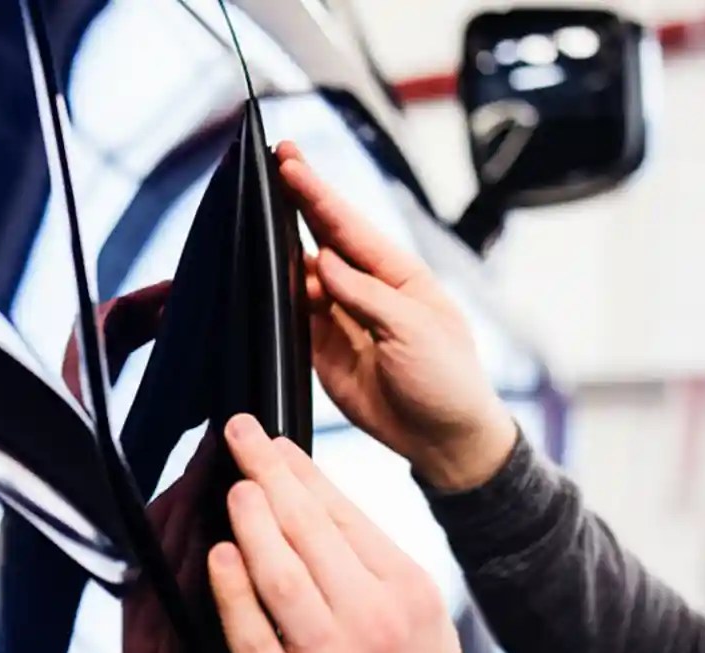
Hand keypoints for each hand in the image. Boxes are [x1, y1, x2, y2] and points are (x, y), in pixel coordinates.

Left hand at [208, 414, 472, 652]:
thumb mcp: (422, 623)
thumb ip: (376, 567)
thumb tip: (314, 502)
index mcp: (409, 592)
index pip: (344, 514)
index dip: (300, 470)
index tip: (272, 441)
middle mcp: (374, 622)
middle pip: (310, 531)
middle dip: (269, 473)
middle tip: (240, 435)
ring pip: (280, 575)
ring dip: (251, 522)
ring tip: (234, 487)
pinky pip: (252, 638)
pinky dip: (232, 592)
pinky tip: (220, 556)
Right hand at [277, 141, 516, 490]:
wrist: (444, 439)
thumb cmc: (448, 380)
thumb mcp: (415, 332)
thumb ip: (367, 296)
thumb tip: (322, 261)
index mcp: (399, 275)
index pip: (350, 227)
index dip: (318, 194)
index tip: (290, 162)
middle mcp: (367, 289)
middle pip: (324, 237)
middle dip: (299, 201)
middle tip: (274, 161)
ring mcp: (343, 317)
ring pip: (303, 273)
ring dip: (282, 247)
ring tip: (256, 215)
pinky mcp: (323, 349)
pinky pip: (293, 315)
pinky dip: (277, 297)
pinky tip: (262, 273)